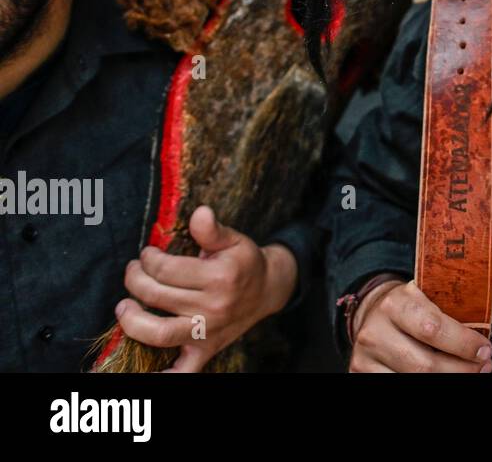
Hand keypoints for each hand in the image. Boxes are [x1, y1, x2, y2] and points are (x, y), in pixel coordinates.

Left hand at [115, 205, 297, 371]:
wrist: (269, 290)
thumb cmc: (245, 262)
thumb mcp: (234, 239)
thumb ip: (212, 229)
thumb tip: (198, 212)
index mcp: (220, 277)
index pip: (167, 269)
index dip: (149, 258)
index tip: (147, 254)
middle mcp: (213, 307)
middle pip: (157, 295)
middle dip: (135, 279)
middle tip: (133, 271)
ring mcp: (208, 332)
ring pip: (159, 332)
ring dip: (132, 320)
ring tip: (124, 306)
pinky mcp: (206, 350)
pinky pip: (183, 371)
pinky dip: (165, 376)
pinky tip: (145, 375)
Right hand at [349, 232, 491, 372]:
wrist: (375, 313)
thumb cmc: (418, 300)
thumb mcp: (440, 282)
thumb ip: (476, 267)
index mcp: (398, 301)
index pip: (433, 328)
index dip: (464, 343)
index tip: (486, 348)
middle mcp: (377, 329)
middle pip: (425, 364)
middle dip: (462, 368)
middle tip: (484, 365)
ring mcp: (367, 355)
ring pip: (414, 380)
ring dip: (450, 379)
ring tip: (472, 372)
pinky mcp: (363, 373)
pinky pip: (398, 386)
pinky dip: (428, 385)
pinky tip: (446, 377)